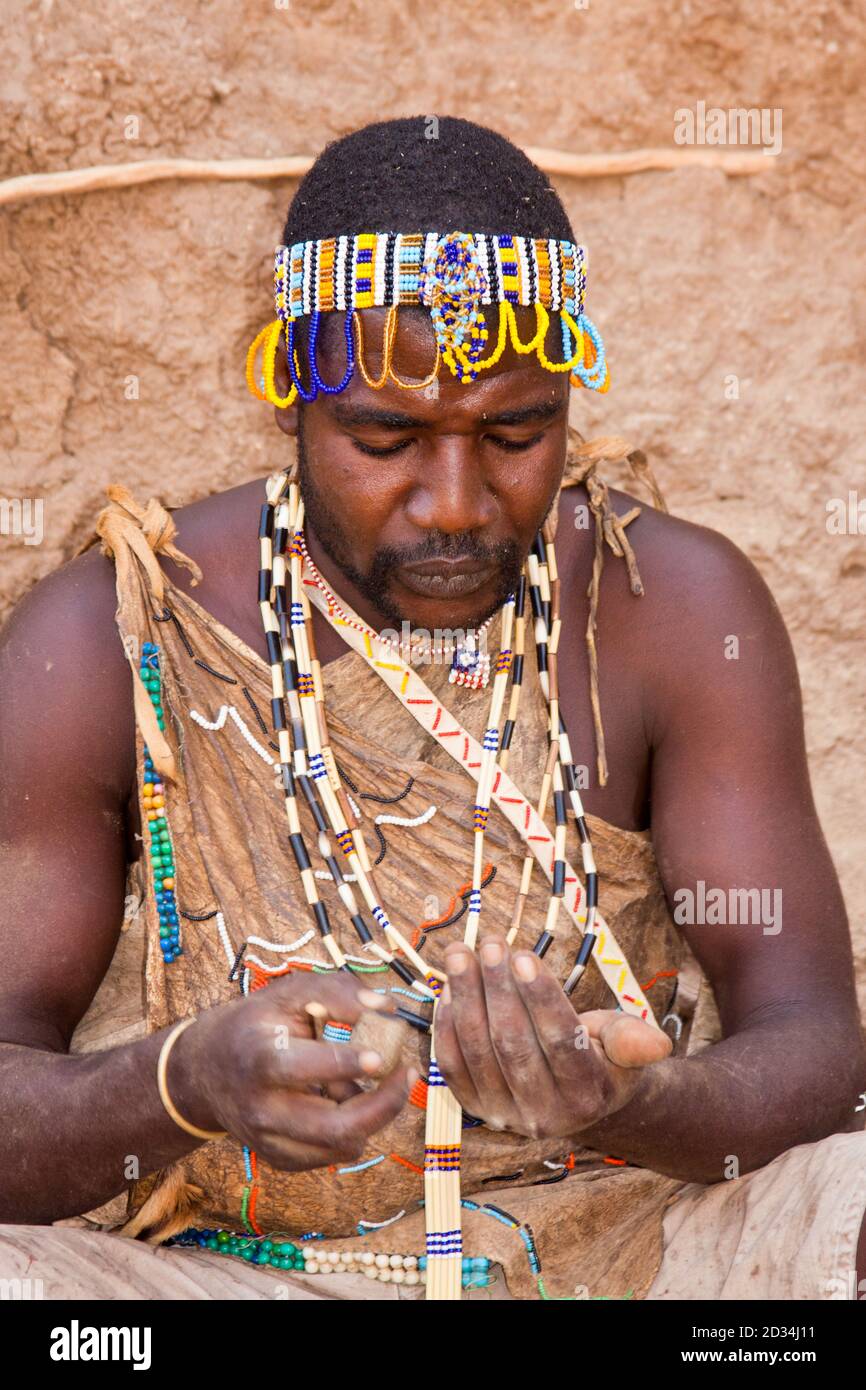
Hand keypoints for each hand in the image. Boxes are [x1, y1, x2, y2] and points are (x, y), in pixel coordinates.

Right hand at [169, 972, 414, 1170]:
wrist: (207, 1071)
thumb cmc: (257, 1023)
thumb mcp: (288, 994)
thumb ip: (336, 992)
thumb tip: (385, 1007)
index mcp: (261, 1059)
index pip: (305, 1069)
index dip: (347, 1064)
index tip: (381, 1058)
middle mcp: (263, 1108)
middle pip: (335, 1126)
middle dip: (383, 1104)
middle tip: (408, 1074)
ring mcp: (270, 1140)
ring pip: (341, 1146)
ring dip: (372, 1115)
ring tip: (373, 1082)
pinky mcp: (280, 1159)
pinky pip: (333, 1154)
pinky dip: (352, 1129)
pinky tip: (348, 1100)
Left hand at [434, 934, 672, 1140]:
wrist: (575, 1098)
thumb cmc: (602, 1055)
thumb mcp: (625, 1044)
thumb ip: (633, 1040)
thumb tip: (657, 1044)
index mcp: (587, 1095)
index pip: (561, 1041)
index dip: (540, 998)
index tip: (523, 955)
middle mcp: (544, 1114)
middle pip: (515, 1044)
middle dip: (497, 989)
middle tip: (488, 944)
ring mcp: (505, 1115)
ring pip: (479, 1052)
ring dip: (466, 999)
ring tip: (460, 955)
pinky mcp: (475, 1108)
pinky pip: (453, 1066)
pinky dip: (446, 1027)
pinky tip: (448, 989)